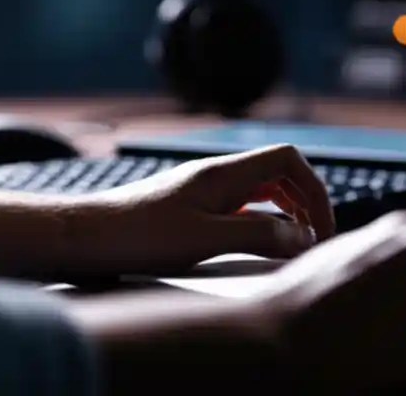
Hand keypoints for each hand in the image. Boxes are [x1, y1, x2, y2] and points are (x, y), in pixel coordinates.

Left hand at [67, 144, 334, 274]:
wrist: (85, 236)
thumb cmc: (138, 235)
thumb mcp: (204, 239)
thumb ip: (258, 236)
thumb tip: (302, 238)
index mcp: (225, 173)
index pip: (288, 160)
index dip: (314, 189)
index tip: (320, 227)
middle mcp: (218, 176)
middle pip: (280, 174)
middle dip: (305, 202)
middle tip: (314, 239)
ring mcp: (205, 191)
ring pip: (262, 191)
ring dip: (285, 213)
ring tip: (293, 244)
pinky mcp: (192, 208)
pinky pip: (242, 207)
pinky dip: (261, 222)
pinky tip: (257, 245)